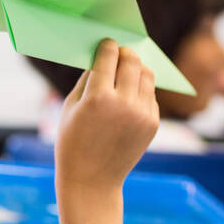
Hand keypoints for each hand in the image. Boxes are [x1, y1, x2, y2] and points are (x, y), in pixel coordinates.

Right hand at [55, 39, 159, 196]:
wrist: (92, 181)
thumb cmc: (72, 142)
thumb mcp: (70, 107)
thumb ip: (86, 78)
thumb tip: (101, 56)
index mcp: (98, 97)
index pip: (109, 56)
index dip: (108, 46)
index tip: (107, 43)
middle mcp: (123, 103)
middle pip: (132, 61)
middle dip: (125, 53)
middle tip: (120, 51)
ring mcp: (142, 114)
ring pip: (146, 75)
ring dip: (137, 68)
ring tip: (127, 70)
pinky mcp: (153, 123)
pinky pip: (150, 95)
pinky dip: (141, 90)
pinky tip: (129, 96)